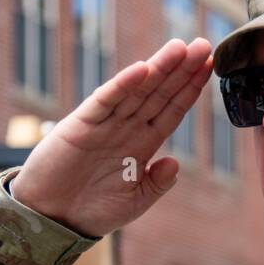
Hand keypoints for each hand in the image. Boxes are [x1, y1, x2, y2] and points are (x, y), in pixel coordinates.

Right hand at [10, 37, 214, 236]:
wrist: (53, 220)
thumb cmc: (92, 210)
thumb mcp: (134, 201)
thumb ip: (157, 184)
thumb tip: (175, 163)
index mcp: (143, 144)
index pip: (172, 110)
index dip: (190, 89)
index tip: (210, 68)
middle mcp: (127, 128)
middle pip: (159, 93)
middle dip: (181, 70)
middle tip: (205, 45)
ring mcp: (105, 124)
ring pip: (137, 90)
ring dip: (158, 68)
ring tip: (181, 48)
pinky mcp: (81, 124)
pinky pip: (106, 101)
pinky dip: (122, 85)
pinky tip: (142, 69)